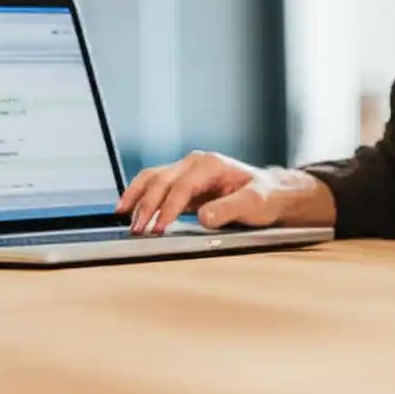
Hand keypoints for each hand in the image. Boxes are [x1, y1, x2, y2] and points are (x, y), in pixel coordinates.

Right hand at [115, 151, 333, 234]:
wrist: (271, 191)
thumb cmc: (265, 196)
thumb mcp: (255, 203)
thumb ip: (230, 209)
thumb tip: (205, 217)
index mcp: (210, 165)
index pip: (181, 186)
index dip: (168, 208)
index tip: (158, 228)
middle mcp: (194, 164)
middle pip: (160, 180)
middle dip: (145, 205)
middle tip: (136, 230)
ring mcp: (186, 171)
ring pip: (151, 178)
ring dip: (136, 197)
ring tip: (123, 217)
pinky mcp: (182, 183)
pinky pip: (154, 186)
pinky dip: (139, 196)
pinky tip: (129, 209)